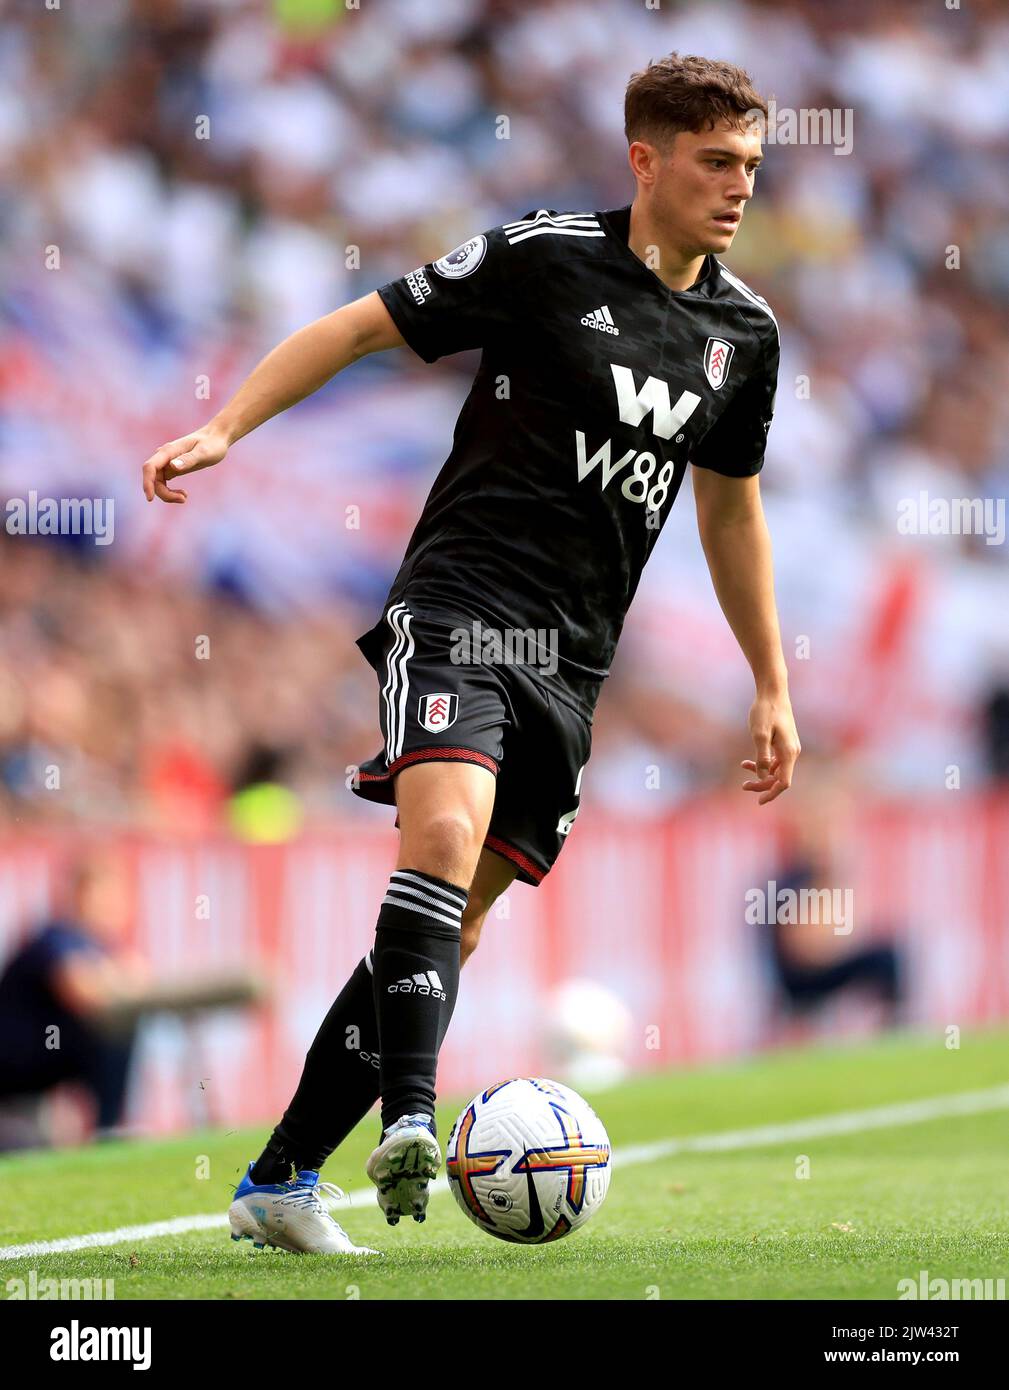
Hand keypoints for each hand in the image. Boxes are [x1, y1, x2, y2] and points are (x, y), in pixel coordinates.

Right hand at [142, 425, 228, 503]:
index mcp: (169, 451)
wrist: (216, 438)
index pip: (150, 467)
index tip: (150, 499)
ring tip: (184, 497)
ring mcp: (167, 462)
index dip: (147, 483)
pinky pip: (163, 482)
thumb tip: (172, 466)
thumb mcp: (204, 453)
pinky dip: (170, 491)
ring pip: (157, 482)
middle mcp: (164, 456)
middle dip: (164, 493)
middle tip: (184, 499)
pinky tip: (183, 494)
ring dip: (167, 494)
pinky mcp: (172, 468)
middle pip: (153, 478)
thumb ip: (189, 459)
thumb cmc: (212, 444)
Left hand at [741, 690, 799, 804]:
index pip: (784, 782)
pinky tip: (747, 763)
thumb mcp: (759, 734)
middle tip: (744, 786)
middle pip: (779, 778)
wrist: (772, 691)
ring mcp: (789, 747)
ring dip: (761, 774)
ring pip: (776, 769)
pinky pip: (775, 760)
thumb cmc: (765, 711)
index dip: (771, 793)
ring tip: (744, 770)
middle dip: (763, 784)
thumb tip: (763, 776)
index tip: (758, 801)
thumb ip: (762, 756)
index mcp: (788, 752)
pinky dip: (762, 763)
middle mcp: (792, 752)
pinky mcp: (784, 742)